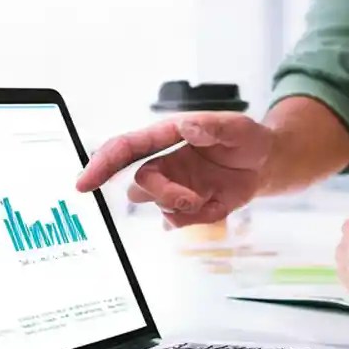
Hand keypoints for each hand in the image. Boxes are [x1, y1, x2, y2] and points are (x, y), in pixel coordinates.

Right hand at [75, 113, 272, 227]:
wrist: (264, 163)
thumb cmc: (246, 138)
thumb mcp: (236, 127)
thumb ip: (212, 127)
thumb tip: (187, 127)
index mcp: (166, 137)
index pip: (125, 148)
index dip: (101, 164)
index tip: (83, 183)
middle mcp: (164, 163)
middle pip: (140, 185)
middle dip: (162, 195)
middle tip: (192, 198)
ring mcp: (174, 186)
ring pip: (158, 206)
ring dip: (181, 209)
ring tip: (208, 198)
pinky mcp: (187, 205)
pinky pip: (180, 221)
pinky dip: (200, 218)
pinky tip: (217, 203)